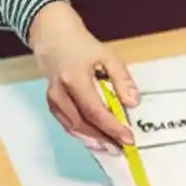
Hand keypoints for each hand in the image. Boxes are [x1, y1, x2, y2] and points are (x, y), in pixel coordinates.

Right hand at [29, 2, 138, 152]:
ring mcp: (53, 99)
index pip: (94, 110)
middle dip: (104, 138)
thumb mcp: (107, 56)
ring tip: (112, 148)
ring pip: (74, 127)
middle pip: (83, 123)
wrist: (53, 37)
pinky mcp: (52, 103)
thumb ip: (122, 79)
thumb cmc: (81, 46)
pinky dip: (83, 134)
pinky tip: (96, 139)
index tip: (128, 138)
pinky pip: (68, 124)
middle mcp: (60, 92)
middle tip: (122, 148)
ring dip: (93, 140)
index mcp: (74, 78)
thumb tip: (133, 103)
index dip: (112, 127)